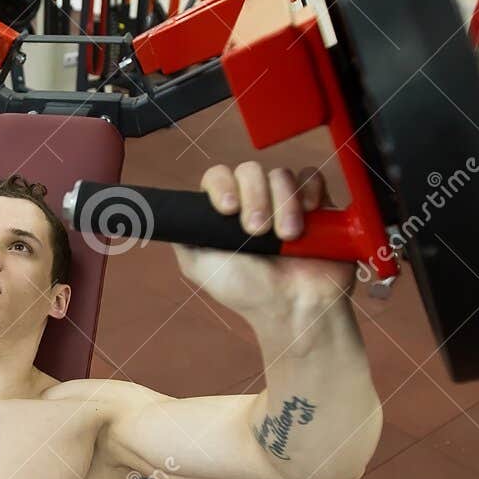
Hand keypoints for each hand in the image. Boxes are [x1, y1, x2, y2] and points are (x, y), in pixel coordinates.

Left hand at [173, 162, 354, 317]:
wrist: (293, 307)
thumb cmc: (248, 292)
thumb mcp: (198, 266)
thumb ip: (182, 236)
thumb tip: (164, 213)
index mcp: (224, 213)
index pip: (217, 177)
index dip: (222, 186)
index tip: (228, 209)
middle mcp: (253, 202)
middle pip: (249, 170)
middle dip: (254, 199)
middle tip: (257, 232)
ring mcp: (284, 201)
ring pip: (280, 175)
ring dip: (283, 205)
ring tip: (287, 238)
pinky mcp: (314, 204)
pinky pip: (311, 178)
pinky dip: (309, 194)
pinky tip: (308, 218)